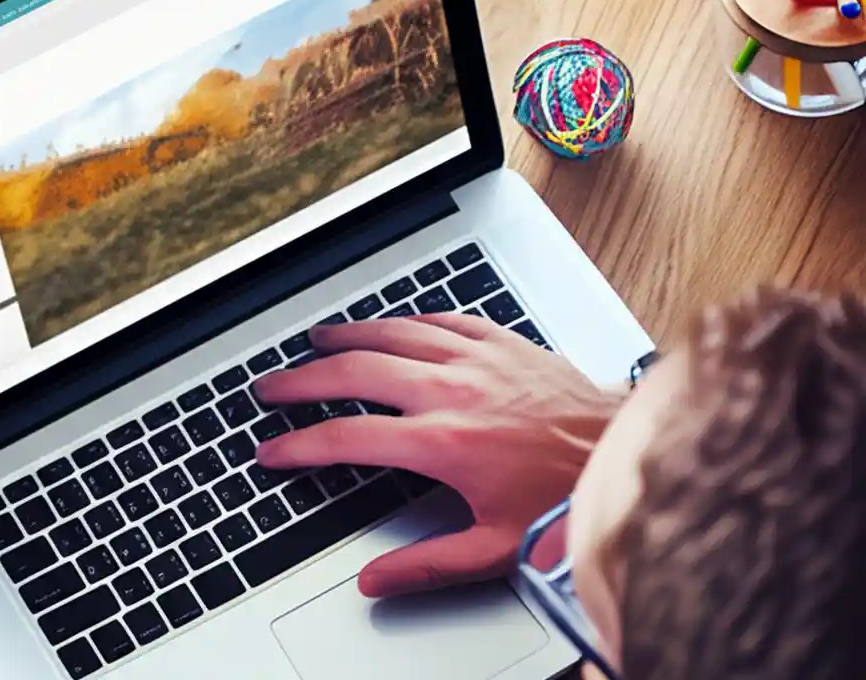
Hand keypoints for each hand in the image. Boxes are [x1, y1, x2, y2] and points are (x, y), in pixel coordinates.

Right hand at [252, 312, 622, 597]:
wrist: (627, 454)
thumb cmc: (567, 498)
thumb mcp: (496, 548)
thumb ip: (427, 564)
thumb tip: (374, 582)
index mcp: (442, 443)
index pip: (346, 437)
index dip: (298, 445)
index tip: (272, 451)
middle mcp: (452, 391)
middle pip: (354, 371)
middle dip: (303, 379)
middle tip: (274, 387)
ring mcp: (476, 360)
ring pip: (391, 333)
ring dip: (346, 335)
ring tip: (316, 340)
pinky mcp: (503, 342)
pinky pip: (441, 319)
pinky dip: (405, 320)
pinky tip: (390, 324)